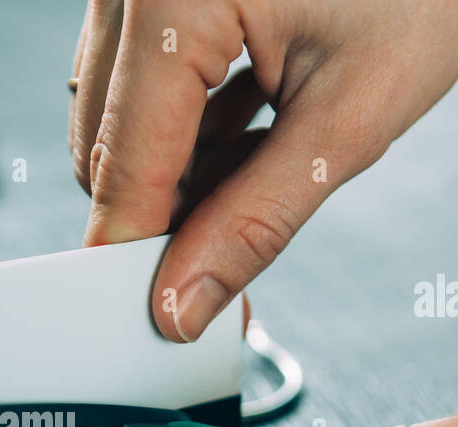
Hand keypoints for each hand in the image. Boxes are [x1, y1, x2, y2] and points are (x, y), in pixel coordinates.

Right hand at [68, 0, 457, 341]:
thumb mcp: (351, 114)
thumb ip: (256, 218)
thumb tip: (183, 301)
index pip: (125, 165)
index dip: (139, 255)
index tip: (160, 318)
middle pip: (105, 146)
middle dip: (162, 214)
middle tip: (231, 256)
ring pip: (117, 118)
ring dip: (176, 171)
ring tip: (267, 168)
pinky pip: (141, 76)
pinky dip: (186, 124)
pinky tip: (251, 129)